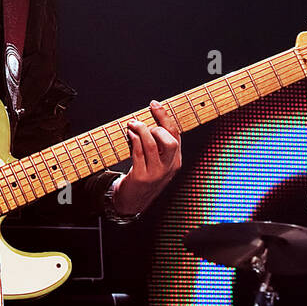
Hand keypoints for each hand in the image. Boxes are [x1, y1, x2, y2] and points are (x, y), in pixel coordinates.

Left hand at [114, 100, 181, 215]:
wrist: (133, 201)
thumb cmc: (145, 175)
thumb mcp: (158, 162)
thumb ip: (158, 144)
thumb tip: (149, 118)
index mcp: (176, 161)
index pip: (176, 135)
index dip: (165, 117)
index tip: (154, 104)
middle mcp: (169, 168)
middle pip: (170, 141)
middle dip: (156, 127)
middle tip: (143, 123)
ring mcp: (156, 174)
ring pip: (152, 145)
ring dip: (141, 130)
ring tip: (132, 124)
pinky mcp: (141, 177)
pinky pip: (138, 153)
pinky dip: (134, 139)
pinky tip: (130, 134)